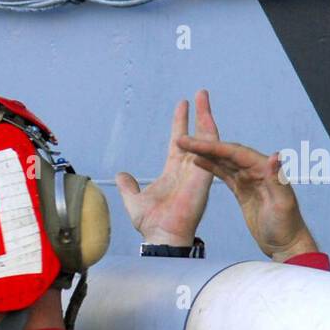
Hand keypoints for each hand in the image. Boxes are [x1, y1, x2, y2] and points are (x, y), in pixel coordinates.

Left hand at [115, 89, 217, 246]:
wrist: (162, 234)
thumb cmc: (151, 223)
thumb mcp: (133, 199)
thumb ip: (128, 186)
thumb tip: (121, 175)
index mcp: (173, 172)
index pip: (178, 142)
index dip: (180, 123)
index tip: (181, 106)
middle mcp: (188, 168)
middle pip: (195, 135)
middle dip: (198, 114)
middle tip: (199, 94)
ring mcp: (198, 170)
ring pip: (206, 138)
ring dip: (205, 116)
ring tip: (204, 96)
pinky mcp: (204, 175)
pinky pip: (209, 150)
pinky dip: (208, 133)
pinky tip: (207, 116)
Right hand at [174, 136, 318, 260]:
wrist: (285, 245)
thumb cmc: (287, 226)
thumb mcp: (282, 204)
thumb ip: (277, 180)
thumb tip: (274, 155)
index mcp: (265, 169)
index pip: (236, 153)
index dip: (214, 147)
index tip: (194, 142)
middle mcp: (257, 170)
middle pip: (227, 153)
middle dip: (204, 146)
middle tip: (182, 140)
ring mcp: (249, 179)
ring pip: (224, 161)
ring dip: (205, 153)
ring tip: (185, 146)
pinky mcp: (243, 190)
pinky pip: (225, 174)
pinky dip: (211, 166)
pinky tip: (198, 161)